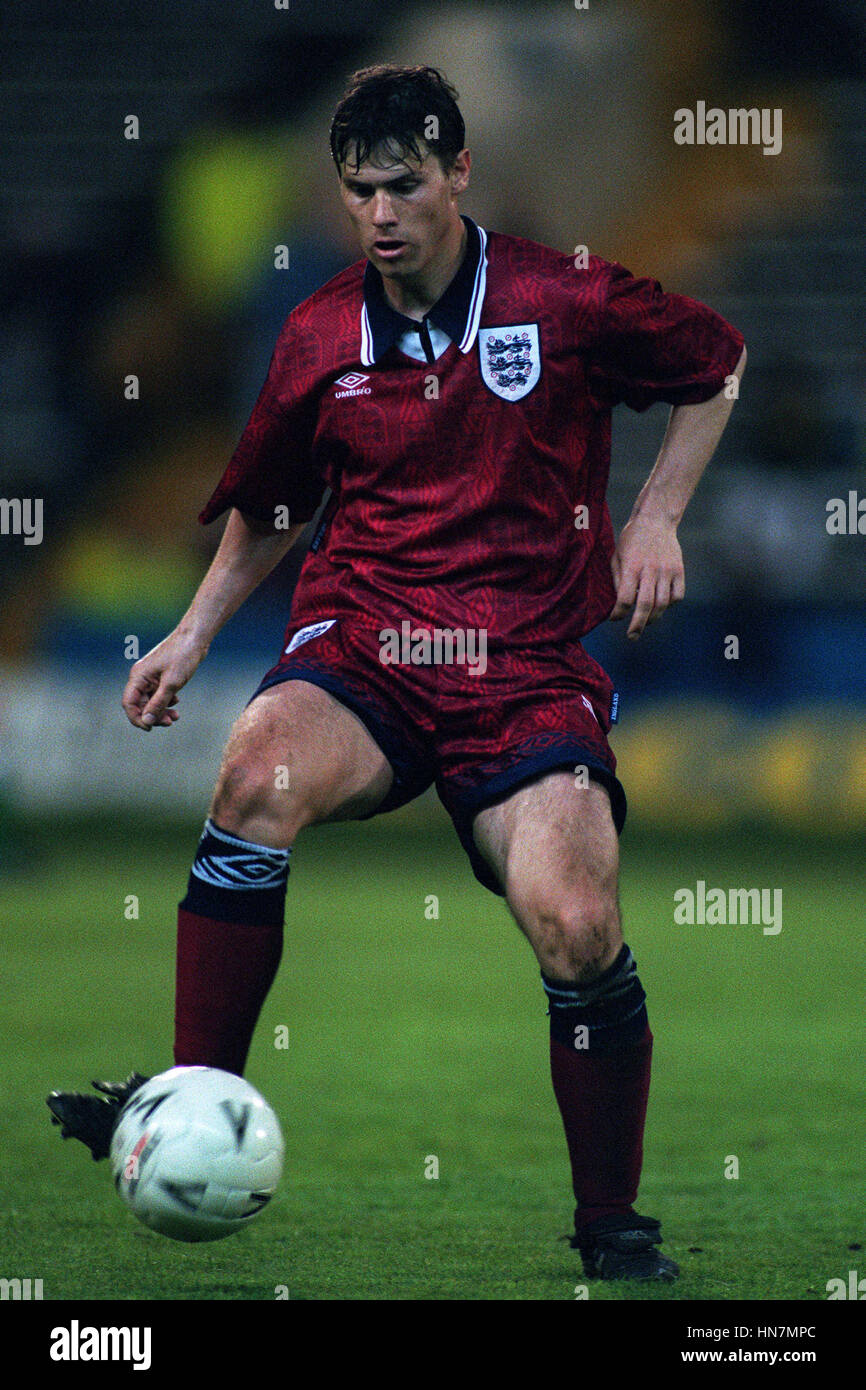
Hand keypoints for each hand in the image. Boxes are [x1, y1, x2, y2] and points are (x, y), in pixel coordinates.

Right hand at [121, 629, 207, 729]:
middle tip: (169, 722)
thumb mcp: (171, 684)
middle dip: (153, 716)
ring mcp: (151, 676)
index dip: (137, 718)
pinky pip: (159, 694)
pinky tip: (176, 702)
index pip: (129, 703)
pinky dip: (166, 701)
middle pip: (140, 704)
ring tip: (175, 717)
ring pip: (151, 700)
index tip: (150, 728)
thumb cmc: (183, 657)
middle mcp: (141, 677)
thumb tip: (147, 721)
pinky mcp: (161, 676)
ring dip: (161, 711)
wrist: (195, 638)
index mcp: (138, 676)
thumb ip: (158, 704)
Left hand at [610, 515, 684, 639]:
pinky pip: (677, 596)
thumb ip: (617, 579)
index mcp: (632, 567)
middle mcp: (650, 570)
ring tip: (646, 622)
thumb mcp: (617, 555)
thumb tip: (619, 603)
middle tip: (632, 636)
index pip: (625, 598)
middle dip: (637, 625)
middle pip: (645, 605)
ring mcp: (667, 571)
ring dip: (653, 617)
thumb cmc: (632, 539)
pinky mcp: (679, 570)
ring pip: (663, 604)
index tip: (614, 618)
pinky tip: (661, 604)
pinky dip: (670, 605)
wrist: (656, 520)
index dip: (618, 613)